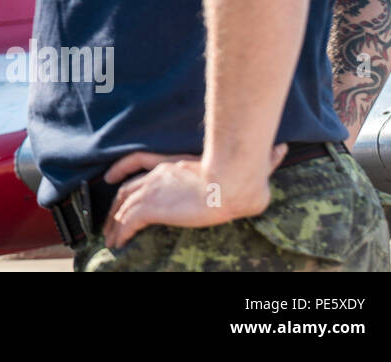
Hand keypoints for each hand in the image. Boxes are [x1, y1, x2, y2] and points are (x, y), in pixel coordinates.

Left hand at [98, 143, 287, 248]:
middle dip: (115, 203)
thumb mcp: (253, 166)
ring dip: (114, 222)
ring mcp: (153, 190)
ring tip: (110, 237)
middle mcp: (158, 175)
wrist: (232, 180)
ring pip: (122, 206)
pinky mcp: (153, 207)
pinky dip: (120, 232)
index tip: (110, 177)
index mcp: (174, 163)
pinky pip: (128, 221)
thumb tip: (282, 148)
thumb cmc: (244, 174)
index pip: (137, 161)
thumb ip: (264, 159)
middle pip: (127, 188)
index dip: (121, 168)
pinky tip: (117, 243)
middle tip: (109, 218)